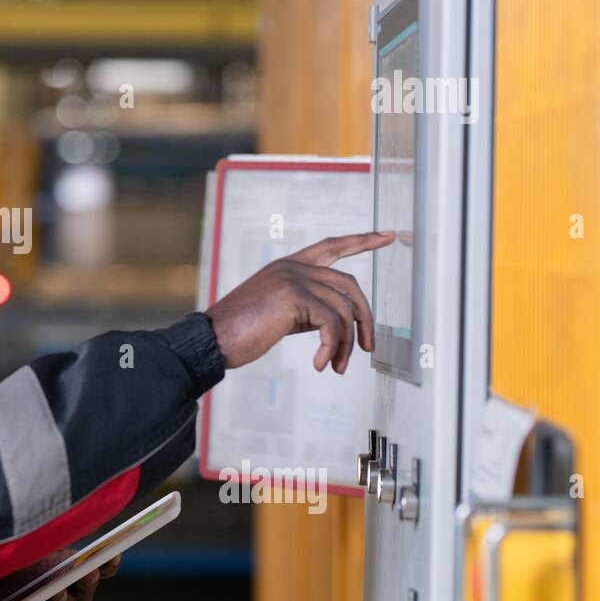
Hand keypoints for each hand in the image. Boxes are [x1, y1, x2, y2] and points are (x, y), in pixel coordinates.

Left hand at [0, 551, 121, 600]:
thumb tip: (62, 525)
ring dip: (63, 599)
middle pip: (88, 586)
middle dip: (89, 577)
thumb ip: (50, 541)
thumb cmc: (23, 568)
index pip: (100, 567)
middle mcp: (77, 593)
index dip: (109, 562)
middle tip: (90, 570)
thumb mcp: (36, 551)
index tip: (113, 554)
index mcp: (77, 569)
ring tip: (56, 592)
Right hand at [204, 231, 393, 372]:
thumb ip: (305, 308)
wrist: (211, 340)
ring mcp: (293, 278)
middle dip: (364, 318)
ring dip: (347, 343)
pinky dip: (331, 348)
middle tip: (367, 346)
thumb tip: (334, 325)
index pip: (332, 246)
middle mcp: (292, 266)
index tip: (387, 235)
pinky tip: (321, 364)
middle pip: (348, 284)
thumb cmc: (239, 332)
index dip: (362, 240)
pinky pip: (331, 324)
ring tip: (337, 365)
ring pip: (343, 308)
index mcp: (288, 266)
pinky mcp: (293, 296)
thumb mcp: (278, 313)